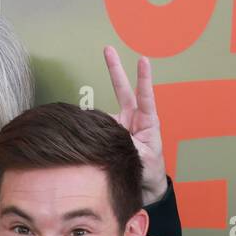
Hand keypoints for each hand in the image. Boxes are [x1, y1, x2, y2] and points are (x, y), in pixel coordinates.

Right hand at [104, 45, 166, 202]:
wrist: (145, 186)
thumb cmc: (149, 170)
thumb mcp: (144, 158)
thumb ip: (129, 144)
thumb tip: (110, 133)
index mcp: (147, 122)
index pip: (145, 97)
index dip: (144, 79)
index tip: (143, 60)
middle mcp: (133, 119)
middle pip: (123, 90)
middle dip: (115, 69)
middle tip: (108, 49)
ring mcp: (120, 125)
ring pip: (104, 112)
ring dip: (96, 119)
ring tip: (100, 136)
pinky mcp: (108, 134)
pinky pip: (96, 127)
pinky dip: (90, 130)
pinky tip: (85, 139)